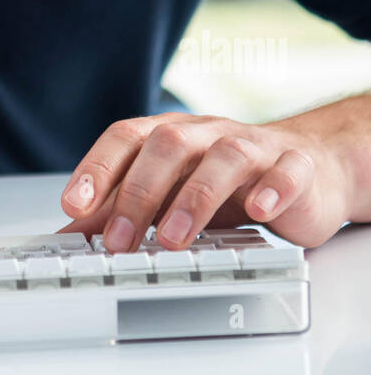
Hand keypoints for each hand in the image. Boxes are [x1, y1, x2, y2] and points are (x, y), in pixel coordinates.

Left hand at [57, 112, 350, 251]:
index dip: (96, 168)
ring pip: (224, 157)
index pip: (125, 138)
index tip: (73, 207)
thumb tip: (68, 236)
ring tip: (173, 238)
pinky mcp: (295, 166)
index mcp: (170, 134)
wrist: (307, 166)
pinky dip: (272, 189)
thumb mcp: (170, 193)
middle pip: (167, 145)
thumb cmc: (229, 181)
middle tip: (119, 241)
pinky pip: (286, 170)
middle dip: (138, 193)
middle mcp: (206, 133)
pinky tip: (259, 211)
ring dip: (195, 197)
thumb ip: (121, 209)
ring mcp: (253, 146)